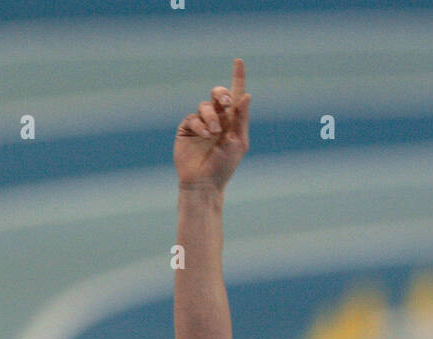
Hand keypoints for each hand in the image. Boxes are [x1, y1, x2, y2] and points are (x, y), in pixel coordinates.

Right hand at [173, 58, 250, 190]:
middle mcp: (217, 119)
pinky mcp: (187, 128)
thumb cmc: (225, 166)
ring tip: (214, 132)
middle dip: (221, 94)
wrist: (205, 183)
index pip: (235, 95)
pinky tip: (204, 135)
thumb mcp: (238, 142)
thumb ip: (241, 119)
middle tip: (224, 103)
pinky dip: (200, 125)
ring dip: (211, 116)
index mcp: (232, 122)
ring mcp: (201, 123)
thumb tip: (246, 95)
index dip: (237, 78)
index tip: (239, 61)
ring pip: (205, 106)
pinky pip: (193, 118)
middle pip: (217, 94)